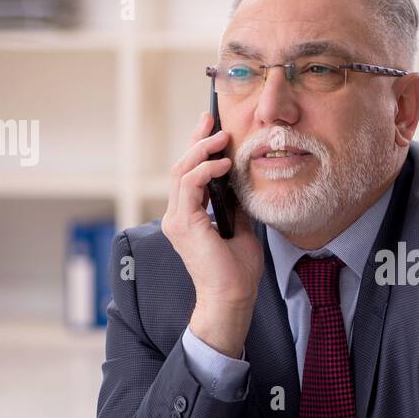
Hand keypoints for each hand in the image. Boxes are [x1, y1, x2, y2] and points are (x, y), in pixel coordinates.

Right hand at [161, 113, 263, 356]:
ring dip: (201, 150)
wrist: (232, 298)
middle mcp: (177, 216)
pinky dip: (206, 170)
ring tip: (221, 137)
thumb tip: (241, 183)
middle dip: (197, 140)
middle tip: (212, 119)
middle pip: (181, 167)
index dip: (198, 148)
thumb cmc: (237, 271)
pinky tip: (224, 163)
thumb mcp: (241, 228)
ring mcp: (177, 220)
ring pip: (181, 171)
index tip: (212, 128)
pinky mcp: (183, 224)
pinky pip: (190, 185)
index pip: (188, 174)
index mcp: (188, 217)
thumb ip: (234, 206)